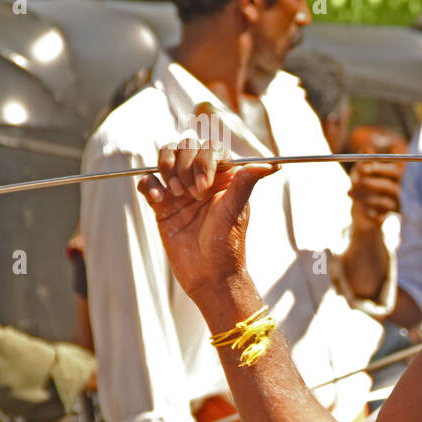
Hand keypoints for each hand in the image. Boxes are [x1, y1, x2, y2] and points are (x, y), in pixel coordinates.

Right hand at [136, 137, 277, 300]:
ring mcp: (181, 190)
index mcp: (224, 178)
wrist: (208, 274)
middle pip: (185, 148)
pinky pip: (148, 181)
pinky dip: (148, 185)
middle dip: (185, 166)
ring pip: (165, 158)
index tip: (205, 188)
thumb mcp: (235, 211)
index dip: (204, 161)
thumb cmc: (227, 244)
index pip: (211, 149)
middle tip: (193, 196)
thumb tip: (272, 165)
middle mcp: (202, 179)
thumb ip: (246, 183)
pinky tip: (158, 200)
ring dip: (166, 169)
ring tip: (176, 195)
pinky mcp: (162, 204)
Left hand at [348, 159, 403, 231]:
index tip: (363, 169)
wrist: (359, 209)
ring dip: (366, 198)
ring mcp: (393, 206)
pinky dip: (370, 214)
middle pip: (390, 187)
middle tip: (354, 182)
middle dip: (370, 184)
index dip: (379, 169)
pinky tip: (362, 210)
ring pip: (385, 203)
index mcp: (396, 177)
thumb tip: (367, 149)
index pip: (394, 171)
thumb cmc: (362, 184)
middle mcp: (398, 191)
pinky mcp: (384, 218)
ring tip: (349, 192)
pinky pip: (380, 218)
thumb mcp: (361, 171)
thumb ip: (365, 161)